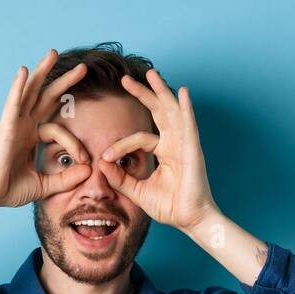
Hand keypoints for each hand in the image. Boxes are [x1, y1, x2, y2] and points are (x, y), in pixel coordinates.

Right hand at [0, 49, 92, 210]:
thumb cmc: (8, 189)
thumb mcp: (45, 185)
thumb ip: (66, 179)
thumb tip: (89, 171)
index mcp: (31, 136)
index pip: (59, 129)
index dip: (75, 144)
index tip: (86, 161)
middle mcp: (23, 125)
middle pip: (46, 96)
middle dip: (64, 81)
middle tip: (83, 68)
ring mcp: (13, 123)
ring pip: (30, 92)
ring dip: (42, 72)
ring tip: (53, 53)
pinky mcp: (5, 128)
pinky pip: (12, 103)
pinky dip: (18, 87)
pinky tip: (23, 71)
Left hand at [97, 69, 218, 232]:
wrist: (189, 219)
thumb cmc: (169, 206)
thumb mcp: (137, 191)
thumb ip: (119, 177)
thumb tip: (101, 163)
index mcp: (164, 151)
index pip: (139, 138)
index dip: (120, 145)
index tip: (105, 157)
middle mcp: (175, 143)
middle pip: (157, 111)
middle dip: (142, 94)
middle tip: (124, 80)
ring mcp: (185, 144)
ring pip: (171, 111)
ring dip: (161, 91)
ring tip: (151, 74)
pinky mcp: (193, 150)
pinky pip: (189, 125)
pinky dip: (186, 108)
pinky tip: (182, 92)